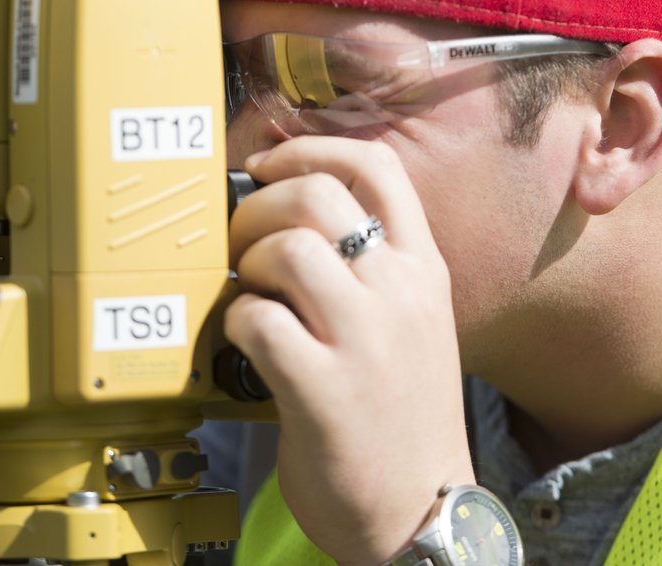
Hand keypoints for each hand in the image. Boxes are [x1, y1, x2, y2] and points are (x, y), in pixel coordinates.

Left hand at [225, 136, 474, 564]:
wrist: (423, 513)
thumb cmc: (403, 418)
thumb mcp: (414, 325)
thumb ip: (374, 270)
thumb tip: (293, 217)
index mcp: (424, 272)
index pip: (378, 169)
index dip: (311, 148)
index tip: (269, 163)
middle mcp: (401, 294)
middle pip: (318, 196)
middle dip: (260, 207)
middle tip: (241, 242)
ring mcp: (366, 340)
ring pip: (287, 250)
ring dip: (247, 265)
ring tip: (248, 295)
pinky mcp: (324, 389)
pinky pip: (258, 319)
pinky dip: (237, 322)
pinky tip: (246, 344)